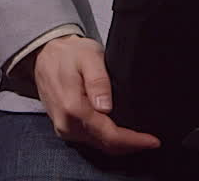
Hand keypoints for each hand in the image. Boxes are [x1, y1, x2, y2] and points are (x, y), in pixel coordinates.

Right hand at [33, 35, 160, 153]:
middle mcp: (66, 124)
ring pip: (98, 145)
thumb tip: (105, 107)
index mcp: (73, 108)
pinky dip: (107, 140)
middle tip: (151, 141)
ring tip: (139, 138)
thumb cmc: (68, 54)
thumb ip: (98, 81)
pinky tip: (119, 133)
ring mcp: (64, 128)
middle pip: (105, 145)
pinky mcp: (64, 127)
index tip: (152, 141)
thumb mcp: (89, 57)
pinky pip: (90, 140)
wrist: (45, 54)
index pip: (109, 136)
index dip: (133, 141)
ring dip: (119, 144)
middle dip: (130, 145)